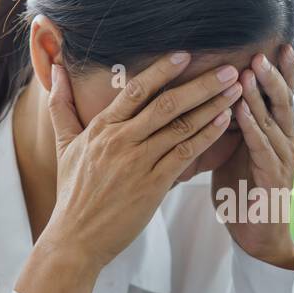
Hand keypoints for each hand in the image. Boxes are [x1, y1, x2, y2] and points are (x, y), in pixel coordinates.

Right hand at [40, 52, 243, 272]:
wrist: (76, 238)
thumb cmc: (72, 192)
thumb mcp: (64, 145)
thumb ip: (61, 105)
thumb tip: (57, 71)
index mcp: (102, 127)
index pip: (137, 90)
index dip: (163, 70)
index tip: (187, 54)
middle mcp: (121, 141)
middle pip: (168, 103)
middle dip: (202, 84)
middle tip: (228, 68)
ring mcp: (138, 163)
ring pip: (182, 127)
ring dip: (213, 106)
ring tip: (236, 90)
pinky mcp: (153, 185)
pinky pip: (186, 155)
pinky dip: (207, 136)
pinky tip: (224, 122)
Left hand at [212, 44, 293, 269]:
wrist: (257, 235)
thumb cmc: (243, 190)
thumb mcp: (236, 149)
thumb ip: (234, 122)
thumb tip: (216, 93)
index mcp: (279, 132)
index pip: (281, 94)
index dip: (281, 70)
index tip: (277, 43)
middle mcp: (287, 140)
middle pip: (283, 100)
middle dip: (273, 74)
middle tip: (261, 49)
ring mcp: (284, 158)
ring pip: (275, 119)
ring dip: (262, 94)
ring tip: (252, 69)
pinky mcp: (274, 177)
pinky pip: (262, 146)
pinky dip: (252, 126)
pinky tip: (241, 110)